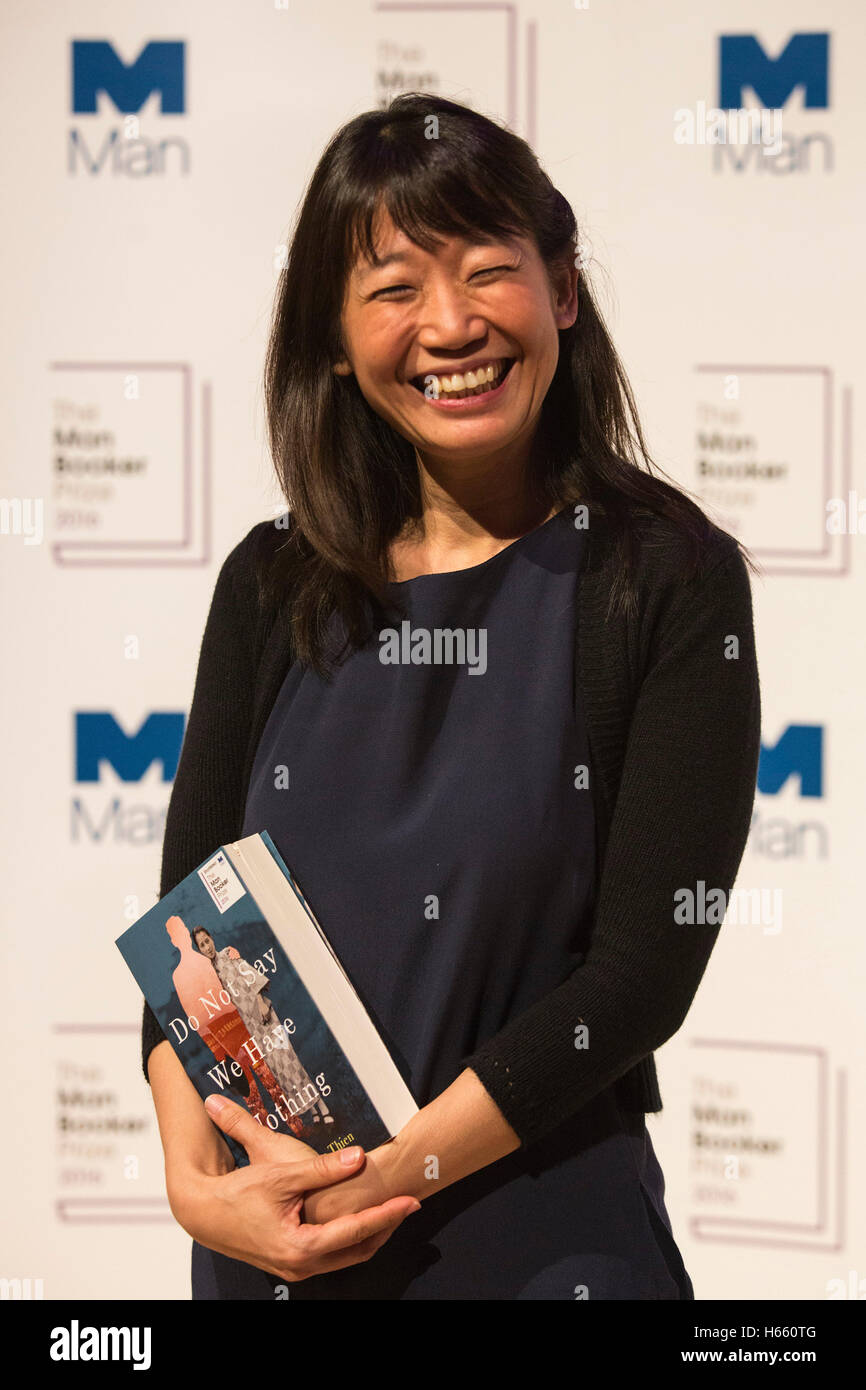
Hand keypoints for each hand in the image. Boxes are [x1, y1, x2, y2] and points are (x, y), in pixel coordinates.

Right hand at [167, 1094, 420, 1282]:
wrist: (202, 1212)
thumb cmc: (238, 1192)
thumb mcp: (281, 1174)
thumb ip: (322, 1168)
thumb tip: (360, 1157)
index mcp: (300, 1247)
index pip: (356, 1232)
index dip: (386, 1215)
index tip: (410, 1200)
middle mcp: (300, 1265)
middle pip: (357, 1251)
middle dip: (385, 1227)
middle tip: (408, 1204)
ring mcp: (295, 1267)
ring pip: (346, 1257)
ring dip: (370, 1234)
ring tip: (392, 1210)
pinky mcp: (291, 1261)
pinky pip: (332, 1255)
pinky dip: (350, 1238)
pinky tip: (359, 1219)